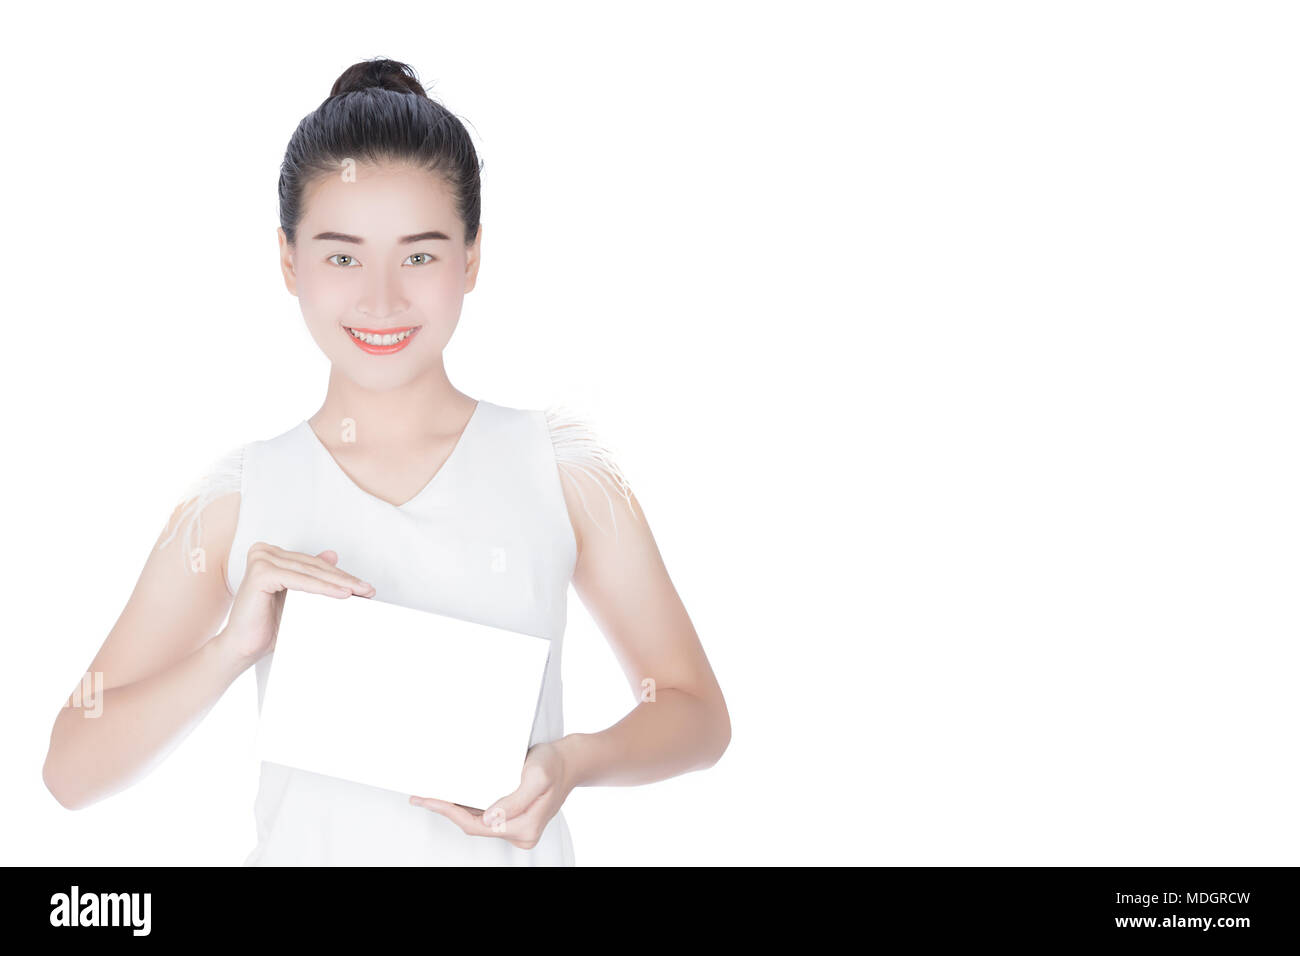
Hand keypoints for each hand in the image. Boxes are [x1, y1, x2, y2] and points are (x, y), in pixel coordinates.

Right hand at [221, 542, 374, 664]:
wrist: (244, 647)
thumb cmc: (268, 624)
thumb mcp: (298, 597)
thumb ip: (312, 576)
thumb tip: (333, 554)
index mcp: (272, 554)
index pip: (314, 563)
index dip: (340, 575)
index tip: (364, 586)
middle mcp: (264, 552)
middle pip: (314, 567)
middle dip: (344, 579)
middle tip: (367, 590)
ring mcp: (261, 559)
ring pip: (310, 573)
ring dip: (338, 584)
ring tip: (359, 592)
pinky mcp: (261, 572)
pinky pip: (300, 581)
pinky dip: (323, 589)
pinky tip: (342, 594)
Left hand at [409, 739, 572, 849]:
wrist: (570, 761)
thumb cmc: (555, 765)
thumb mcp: (537, 778)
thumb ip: (514, 801)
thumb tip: (490, 818)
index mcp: (524, 827)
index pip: (477, 825)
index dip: (450, 813)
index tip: (429, 800)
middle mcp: (520, 832)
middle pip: (474, 826)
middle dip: (447, 811)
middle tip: (422, 798)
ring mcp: (518, 826)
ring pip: (478, 822)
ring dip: (455, 810)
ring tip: (433, 797)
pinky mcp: (515, 817)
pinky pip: (486, 816)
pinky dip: (468, 807)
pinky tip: (456, 797)